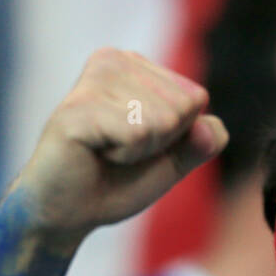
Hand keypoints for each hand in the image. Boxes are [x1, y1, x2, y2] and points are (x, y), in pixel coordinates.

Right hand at [4, 48, 227, 248]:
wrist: (66, 214)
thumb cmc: (113, 183)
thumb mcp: (170, 162)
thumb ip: (200, 143)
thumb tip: (210, 129)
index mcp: (135, 65)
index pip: (195, 98)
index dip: (174, 138)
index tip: (136, 146)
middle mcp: (114, 60)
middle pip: (182, 108)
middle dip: (158, 145)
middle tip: (117, 153)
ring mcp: (94, 80)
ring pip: (162, 120)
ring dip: (138, 152)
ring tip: (104, 152)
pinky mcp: (80, 106)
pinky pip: (137, 133)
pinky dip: (124, 156)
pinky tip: (94, 153)